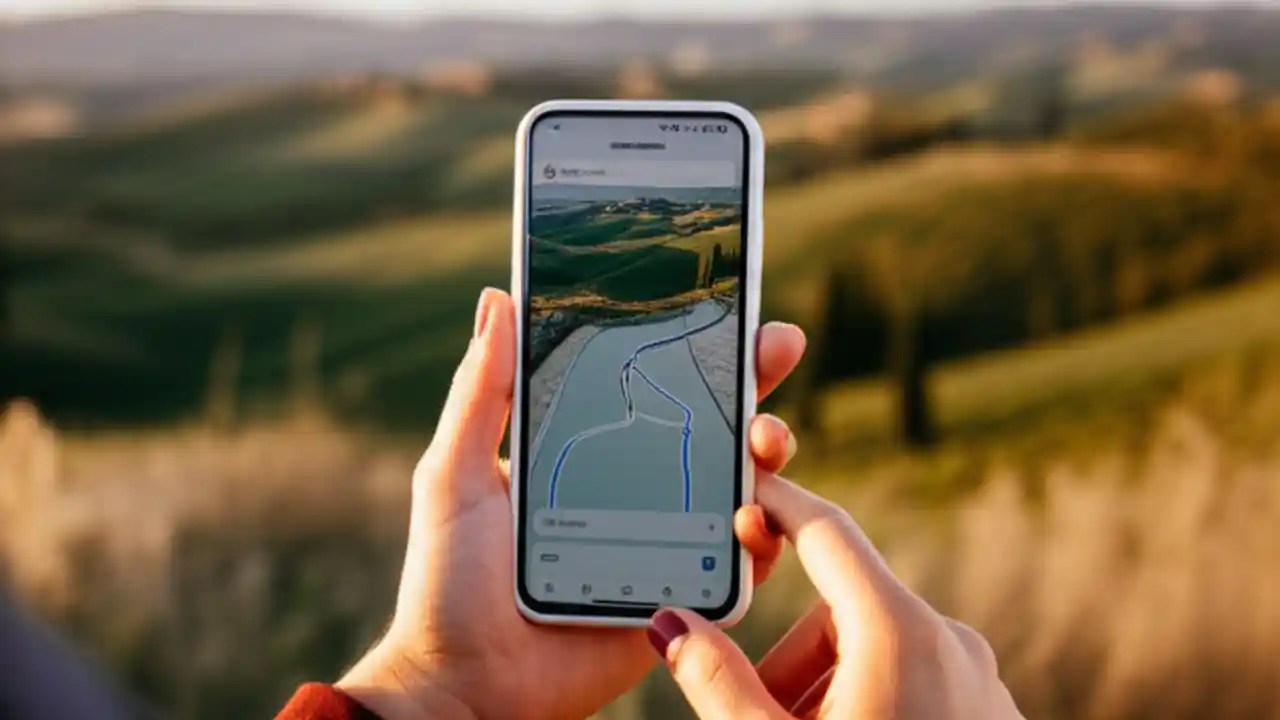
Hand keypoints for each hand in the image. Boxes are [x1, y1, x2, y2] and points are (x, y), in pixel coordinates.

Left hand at [335, 288, 806, 719]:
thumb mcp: (455, 473)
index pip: (652, 387)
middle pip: (711, 426)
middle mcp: (636, 491)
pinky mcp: (682, 599)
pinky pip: (741, 566)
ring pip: (740, 487)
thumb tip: (499, 300)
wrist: (464, 684)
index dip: (695, 348)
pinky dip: (764, 537)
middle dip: (753, 382)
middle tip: (777, 346)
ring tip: (767, 438)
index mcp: (588, 454)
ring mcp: (665, 544)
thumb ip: (481, 392)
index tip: (731, 307)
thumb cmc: (447, 581)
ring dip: (768, 452)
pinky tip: (754, 516)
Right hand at [648, 473, 1024, 719]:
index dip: (779, 503)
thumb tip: (669, 625)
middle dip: (789, 653)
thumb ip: (715, 681)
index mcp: (897, 630)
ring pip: (879, 648)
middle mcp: (949, 640)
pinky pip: (916, 680)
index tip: (745, 486)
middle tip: (757, 716)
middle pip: (844, 606)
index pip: (827, 533)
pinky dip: (872, 702)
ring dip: (826, 684)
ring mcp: (978, 678)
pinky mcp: (991, 713)